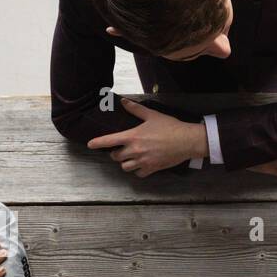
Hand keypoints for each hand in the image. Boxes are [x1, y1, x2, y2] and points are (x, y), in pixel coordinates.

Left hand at [87, 98, 206, 177]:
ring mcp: (143, 161)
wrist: (186, 141)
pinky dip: (137, 171)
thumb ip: (135, 109)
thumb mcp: (151, 115)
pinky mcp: (152, 168)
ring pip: (125, 167)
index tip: (90, 145)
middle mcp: (135, 151)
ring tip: (131, 158)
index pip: (109, 141)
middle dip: (116, 153)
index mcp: (132, 136)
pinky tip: (141, 165)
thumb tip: (124, 102)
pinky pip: (138, 174)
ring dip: (126, 163)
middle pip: (116, 157)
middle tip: (121, 149)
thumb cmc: (169, 127)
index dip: (97, 143)